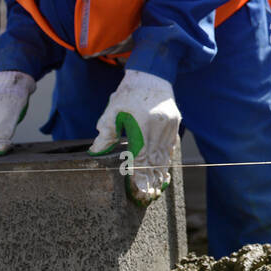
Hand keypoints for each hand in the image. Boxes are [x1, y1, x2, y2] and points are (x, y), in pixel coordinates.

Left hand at [88, 70, 181, 206]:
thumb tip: (95, 152)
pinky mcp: (175, 122)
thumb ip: (105, 134)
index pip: (141, 157)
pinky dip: (167, 158)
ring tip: (157, 187)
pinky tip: (164, 169)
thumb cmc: (128, 93)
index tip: (139, 190)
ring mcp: (169, 124)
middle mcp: (159, 126)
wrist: (151, 75)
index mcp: (142, 124)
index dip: (140, 175)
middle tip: (149, 196)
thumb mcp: (112, 112)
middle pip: (155, 159)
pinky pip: (171, 145)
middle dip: (151, 179)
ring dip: (160, 171)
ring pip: (165, 154)